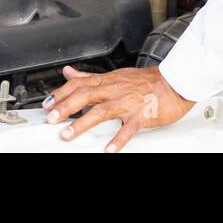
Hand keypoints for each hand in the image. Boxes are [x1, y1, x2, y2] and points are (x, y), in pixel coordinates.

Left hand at [43, 64, 195, 151]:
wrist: (174, 83)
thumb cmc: (145, 81)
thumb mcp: (114, 75)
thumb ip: (89, 77)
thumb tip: (69, 73)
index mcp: (108, 81)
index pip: (79, 84)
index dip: (61, 93)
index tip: (47, 103)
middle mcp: (115, 90)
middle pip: (86, 95)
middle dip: (66, 107)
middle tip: (51, 118)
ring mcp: (128, 103)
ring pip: (102, 111)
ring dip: (83, 123)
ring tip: (68, 134)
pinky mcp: (141, 115)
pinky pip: (128, 128)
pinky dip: (118, 139)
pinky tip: (108, 149)